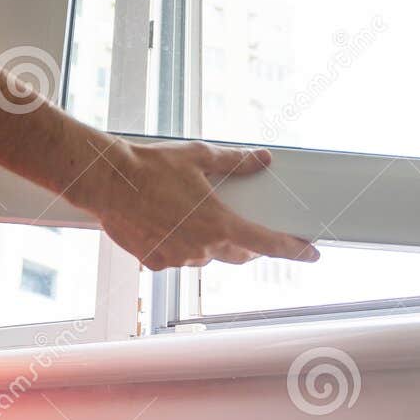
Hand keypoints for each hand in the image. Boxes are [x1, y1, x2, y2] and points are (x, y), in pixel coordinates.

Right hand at [78, 136, 320, 270]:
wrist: (107, 181)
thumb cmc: (151, 166)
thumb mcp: (199, 156)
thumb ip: (235, 162)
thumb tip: (262, 158)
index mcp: (219, 223)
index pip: (267, 243)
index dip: (294, 250)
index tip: (312, 253)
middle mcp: (202, 247)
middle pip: (238, 254)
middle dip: (248, 244)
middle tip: (245, 227)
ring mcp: (177, 259)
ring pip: (204, 255)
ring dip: (207, 240)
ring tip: (188, 212)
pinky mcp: (154, 263)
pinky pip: (176, 258)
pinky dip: (178, 244)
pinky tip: (164, 222)